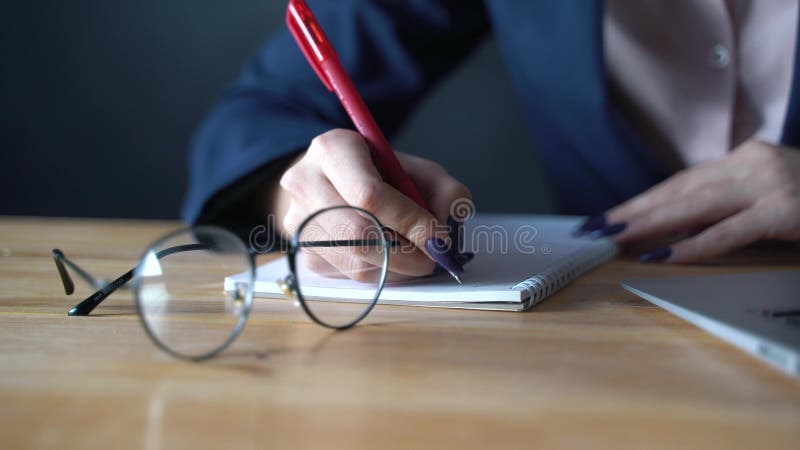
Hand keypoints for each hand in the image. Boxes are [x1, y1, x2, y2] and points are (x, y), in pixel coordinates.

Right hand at [270, 128, 470, 279]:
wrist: (333, 182)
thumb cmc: (379, 174)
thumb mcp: (415, 169)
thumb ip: (443, 189)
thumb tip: (449, 219)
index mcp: (333, 149)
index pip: (368, 194)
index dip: (408, 220)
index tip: (437, 236)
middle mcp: (305, 182)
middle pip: (357, 233)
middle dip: (405, 252)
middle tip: (433, 257)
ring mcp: (298, 220)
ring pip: (353, 261)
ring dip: (396, 267)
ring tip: (417, 257)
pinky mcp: (302, 251)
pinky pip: (347, 275)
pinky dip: (381, 274)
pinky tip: (393, 259)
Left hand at [593, 141, 799, 262]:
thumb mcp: (762, 197)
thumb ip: (722, 208)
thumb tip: (672, 229)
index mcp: (742, 159)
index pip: (679, 181)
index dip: (640, 199)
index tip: (607, 214)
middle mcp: (751, 164)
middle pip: (679, 190)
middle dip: (633, 210)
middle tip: (595, 227)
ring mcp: (768, 185)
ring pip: (694, 205)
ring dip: (650, 223)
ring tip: (615, 238)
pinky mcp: (784, 210)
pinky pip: (729, 231)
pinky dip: (693, 245)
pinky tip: (663, 254)